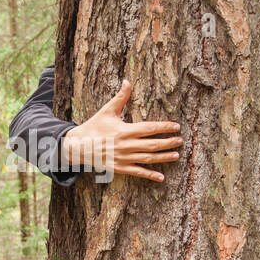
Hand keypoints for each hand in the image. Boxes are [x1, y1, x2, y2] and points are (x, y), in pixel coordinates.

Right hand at [62, 79, 181, 181]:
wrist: (79, 146)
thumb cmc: (95, 126)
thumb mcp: (107, 110)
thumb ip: (120, 97)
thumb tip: (127, 81)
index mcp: (125, 130)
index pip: (150, 128)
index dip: (164, 127)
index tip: (176, 126)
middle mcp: (126, 145)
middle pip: (152, 144)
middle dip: (168, 142)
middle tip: (180, 141)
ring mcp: (124, 158)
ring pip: (148, 158)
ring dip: (163, 157)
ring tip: (176, 155)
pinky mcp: (120, 168)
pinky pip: (138, 172)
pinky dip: (150, 175)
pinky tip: (161, 177)